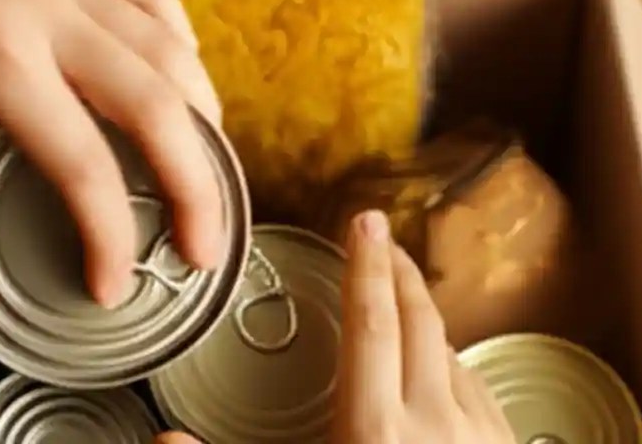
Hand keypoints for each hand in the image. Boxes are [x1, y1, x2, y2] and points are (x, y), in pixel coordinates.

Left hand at [0, 0, 223, 321]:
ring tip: (207, 175)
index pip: (81, 162)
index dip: (108, 235)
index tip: (112, 286)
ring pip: (170, 46)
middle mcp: (51, 10)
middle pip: (156, 103)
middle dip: (196, 185)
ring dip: (202, 117)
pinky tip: (181, 83)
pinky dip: (181, 44)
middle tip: (204, 247)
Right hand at [152, 209, 514, 443]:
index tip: (365, 220)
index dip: (366, 262)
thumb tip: (161, 443)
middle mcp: (437, 422)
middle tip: (383, 244)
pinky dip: (458, 368)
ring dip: (430, 321)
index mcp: (376, 428)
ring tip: (405, 306)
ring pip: (456, 354)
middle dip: (401, 272)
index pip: (371, 318)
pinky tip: (446, 375)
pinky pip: (480, 395)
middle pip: (421, 320)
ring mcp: (479, 443)